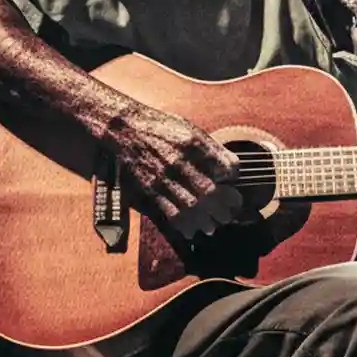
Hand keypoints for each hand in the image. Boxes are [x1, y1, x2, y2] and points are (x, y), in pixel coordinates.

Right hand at [108, 104, 242, 238]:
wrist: (124, 128)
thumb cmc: (160, 127)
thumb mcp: (189, 129)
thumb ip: (210, 148)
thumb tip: (230, 168)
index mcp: (194, 144)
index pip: (225, 167)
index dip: (232, 178)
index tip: (232, 183)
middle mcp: (180, 161)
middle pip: (210, 191)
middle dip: (223, 206)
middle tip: (229, 214)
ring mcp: (164, 177)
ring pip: (191, 206)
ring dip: (205, 220)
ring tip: (212, 226)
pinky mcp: (150, 189)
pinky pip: (170, 212)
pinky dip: (184, 224)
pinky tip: (192, 229)